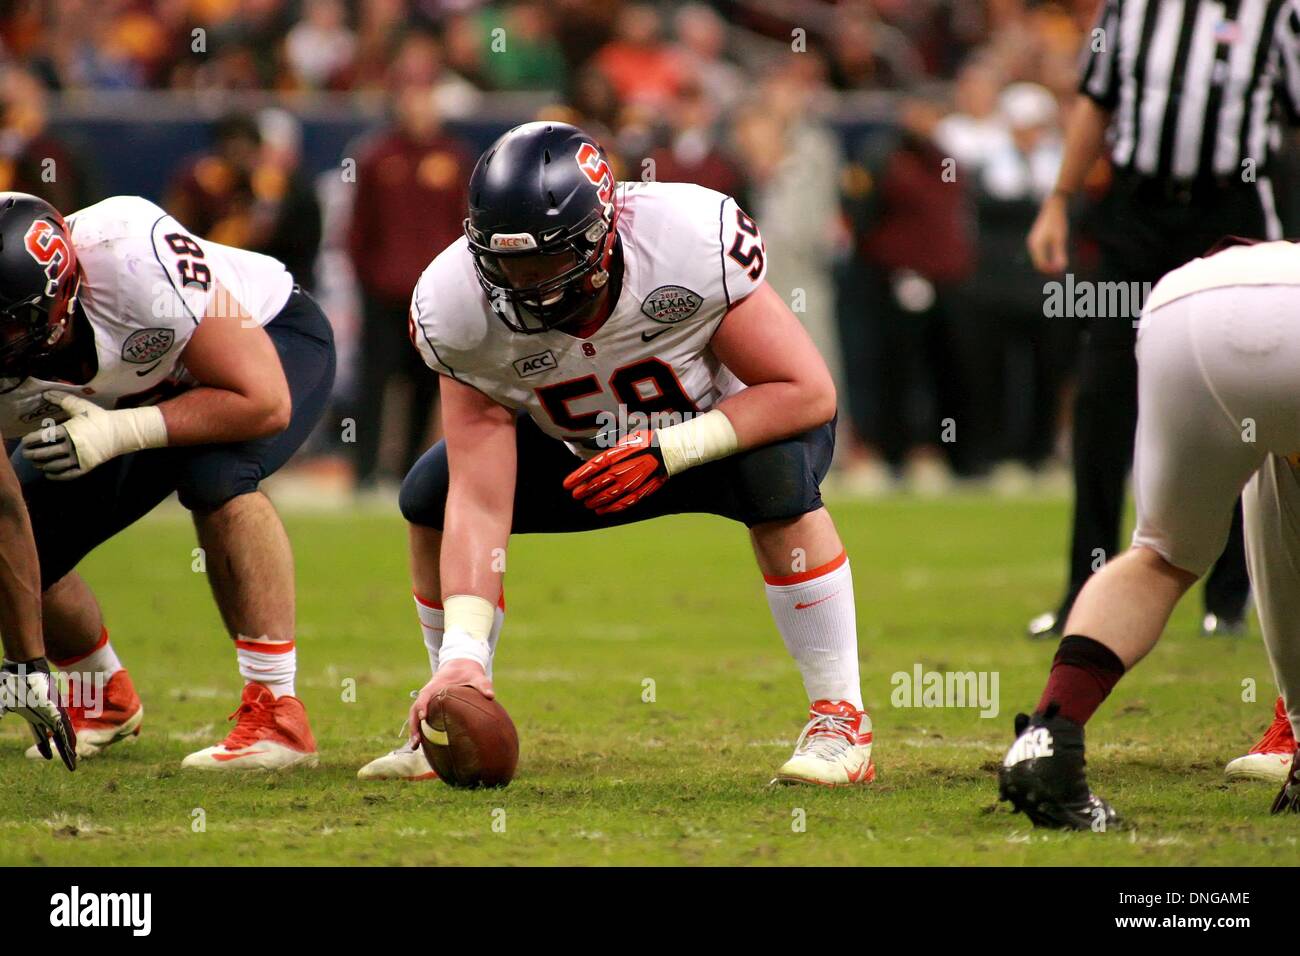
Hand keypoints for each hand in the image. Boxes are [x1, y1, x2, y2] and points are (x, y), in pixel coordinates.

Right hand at [0, 659, 76, 770]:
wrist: (24, 668)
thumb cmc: (12, 682)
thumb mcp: (3, 703)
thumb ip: (0, 712)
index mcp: (33, 716)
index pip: (41, 735)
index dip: (44, 746)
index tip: (48, 757)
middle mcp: (45, 716)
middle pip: (56, 738)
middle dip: (63, 752)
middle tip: (71, 764)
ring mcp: (52, 712)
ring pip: (63, 734)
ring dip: (68, 749)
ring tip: (74, 761)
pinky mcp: (55, 708)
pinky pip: (63, 727)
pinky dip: (67, 738)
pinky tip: (72, 748)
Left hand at [20, 391, 165, 479]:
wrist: (120, 432)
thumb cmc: (99, 418)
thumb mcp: (81, 407)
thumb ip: (62, 399)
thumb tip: (45, 394)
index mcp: (69, 430)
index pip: (43, 437)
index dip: (30, 440)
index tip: (25, 441)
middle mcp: (72, 446)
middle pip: (45, 453)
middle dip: (32, 454)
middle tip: (26, 453)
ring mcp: (79, 458)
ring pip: (54, 465)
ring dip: (42, 465)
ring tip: (36, 463)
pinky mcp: (85, 467)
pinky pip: (66, 475)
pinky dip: (55, 475)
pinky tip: (48, 473)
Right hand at [408, 659, 494, 739]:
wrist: (461, 668)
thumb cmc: (468, 673)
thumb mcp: (476, 676)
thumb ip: (483, 684)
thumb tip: (491, 695)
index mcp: (435, 686)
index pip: (425, 695)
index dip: (422, 705)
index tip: (423, 716)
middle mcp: (428, 695)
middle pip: (415, 710)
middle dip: (414, 725)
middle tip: (416, 741)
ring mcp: (428, 702)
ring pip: (416, 716)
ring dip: (414, 731)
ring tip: (415, 747)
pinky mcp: (431, 709)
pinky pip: (423, 720)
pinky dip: (422, 731)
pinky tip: (424, 745)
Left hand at [562, 430, 666, 514]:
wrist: (668, 450)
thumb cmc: (646, 442)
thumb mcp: (624, 440)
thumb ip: (608, 450)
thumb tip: (593, 454)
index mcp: (614, 456)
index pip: (589, 469)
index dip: (576, 478)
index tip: (566, 484)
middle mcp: (619, 471)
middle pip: (595, 485)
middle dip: (582, 491)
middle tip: (575, 495)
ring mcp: (629, 484)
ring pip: (606, 497)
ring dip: (594, 501)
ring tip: (587, 504)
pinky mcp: (639, 492)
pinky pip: (621, 504)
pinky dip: (610, 509)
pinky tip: (602, 511)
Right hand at [1027, 193, 1069, 274]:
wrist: (1053, 207)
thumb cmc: (1057, 222)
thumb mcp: (1060, 239)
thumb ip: (1059, 254)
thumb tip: (1061, 268)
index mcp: (1036, 246)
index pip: (1041, 264)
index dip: (1050, 270)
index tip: (1061, 272)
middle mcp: (1032, 245)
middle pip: (1039, 262)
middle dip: (1049, 268)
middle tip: (1061, 273)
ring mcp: (1034, 242)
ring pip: (1040, 258)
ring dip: (1048, 264)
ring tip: (1059, 266)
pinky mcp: (1037, 239)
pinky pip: (1041, 253)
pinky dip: (1048, 257)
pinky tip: (1056, 257)